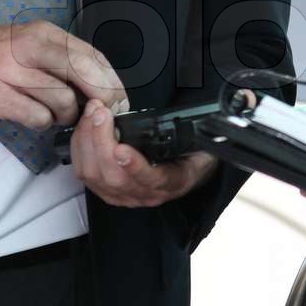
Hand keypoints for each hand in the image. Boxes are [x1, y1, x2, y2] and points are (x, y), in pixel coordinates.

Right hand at [0, 22, 126, 129]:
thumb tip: (101, 86)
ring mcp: (12, 70)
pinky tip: (33, 117)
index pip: (92, 56)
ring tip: (54, 114)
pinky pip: (37, 117)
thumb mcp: (28, 44)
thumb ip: (63, 59)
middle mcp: (29, 46)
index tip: (120, 101)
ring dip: (65, 115)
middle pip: (84, 73)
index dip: (112, 82)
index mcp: (43, 33)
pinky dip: (42, 123)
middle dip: (100, 100)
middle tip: (100, 115)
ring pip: (63, 99)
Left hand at [70, 99, 218, 207]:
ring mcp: (123, 195)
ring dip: (87, 142)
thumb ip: (204, 132)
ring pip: (95, 176)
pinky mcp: (105, 190)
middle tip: (100, 112)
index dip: (134, 167)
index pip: (151, 180)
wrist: (187, 169)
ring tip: (92, 113)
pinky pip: (84, 173)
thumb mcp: (204, 144)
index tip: (122, 148)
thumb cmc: (192, 153)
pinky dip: (80, 148)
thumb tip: (225, 109)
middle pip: (114, 177)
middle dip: (101, 141)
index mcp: (172, 182)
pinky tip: (84, 128)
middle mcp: (145, 194)